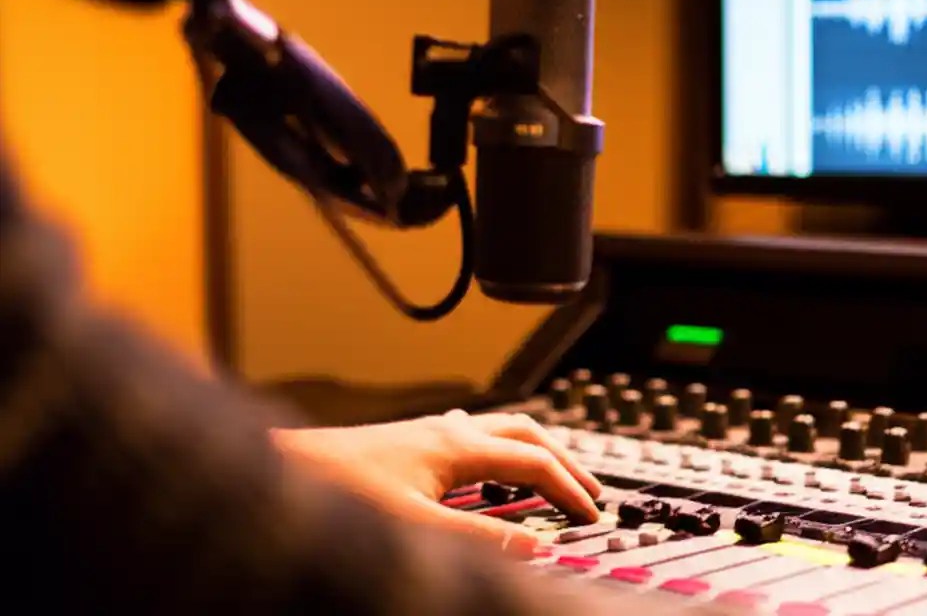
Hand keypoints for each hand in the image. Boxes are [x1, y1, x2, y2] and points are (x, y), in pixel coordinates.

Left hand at [273, 409, 601, 557]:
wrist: (286, 468)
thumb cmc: (340, 489)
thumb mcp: (417, 524)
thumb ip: (479, 538)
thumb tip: (531, 546)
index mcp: (458, 445)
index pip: (534, 462)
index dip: (569, 490)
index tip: (590, 516)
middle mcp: (449, 430)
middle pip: (528, 434)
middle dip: (565, 461)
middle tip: (590, 491)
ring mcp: (431, 432)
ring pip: (502, 431)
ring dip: (536, 453)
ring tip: (554, 478)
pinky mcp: (414, 441)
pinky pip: (476, 438)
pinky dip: (502, 453)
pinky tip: (489, 471)